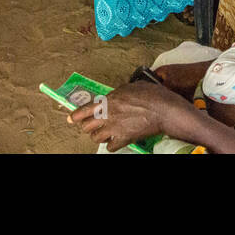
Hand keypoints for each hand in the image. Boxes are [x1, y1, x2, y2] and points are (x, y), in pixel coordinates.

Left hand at [68, 81, 188, 151]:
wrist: (164, 110)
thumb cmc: (151, 95)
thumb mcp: (132, 87)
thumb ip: (118, 93)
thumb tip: (115, 97)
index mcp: (108, 100)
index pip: (84, 110)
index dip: (75, 115)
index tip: (71, 119)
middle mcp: (108, 115)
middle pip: (86, 126)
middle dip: (88, 126)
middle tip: (92, 125)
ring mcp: (114, 129)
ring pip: (96, 138)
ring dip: (99, 135)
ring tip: (105, 132)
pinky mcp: (123, 139)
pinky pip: (110, 147)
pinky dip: (111, 145)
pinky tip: (116, 141)